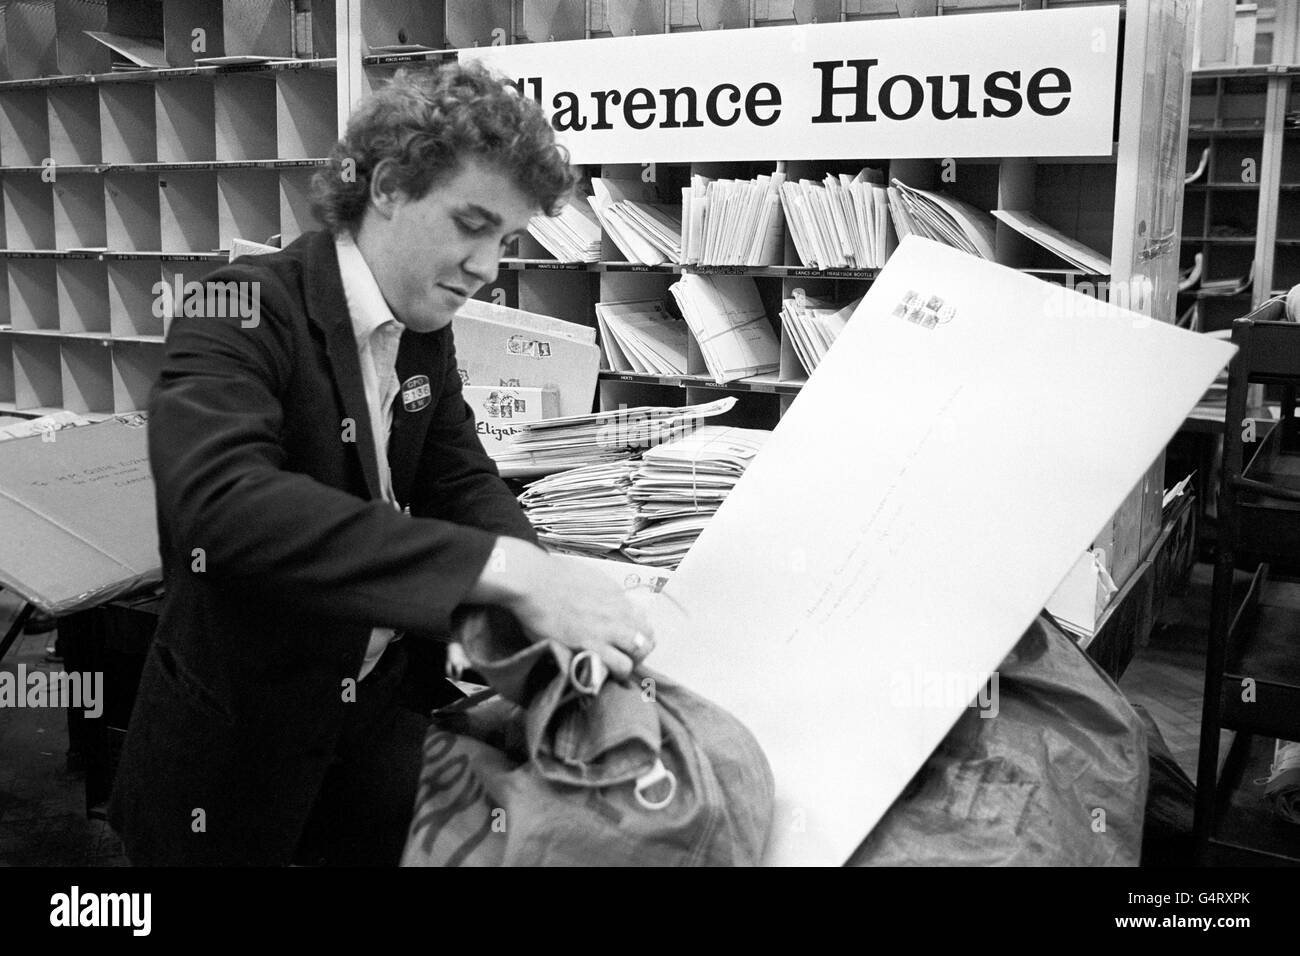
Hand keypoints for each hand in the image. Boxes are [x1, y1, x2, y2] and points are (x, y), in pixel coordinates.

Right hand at [471, 538, 654, 680]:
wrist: (535, 581)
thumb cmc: (553, 576)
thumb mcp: (591, 578)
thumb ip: (605, 593)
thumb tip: (610, 602)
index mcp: (618, 597)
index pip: (644, 622)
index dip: (638, 634)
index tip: (627, 640)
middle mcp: (618, 614)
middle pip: (646, 640)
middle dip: (638, 651)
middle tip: (623, 657)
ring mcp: (606, 631)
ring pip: (636, 656)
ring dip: (627, 664)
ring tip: (613, 669)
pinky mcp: (590, 646)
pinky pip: (617, 666)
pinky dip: (613, 673)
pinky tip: (601, 673)